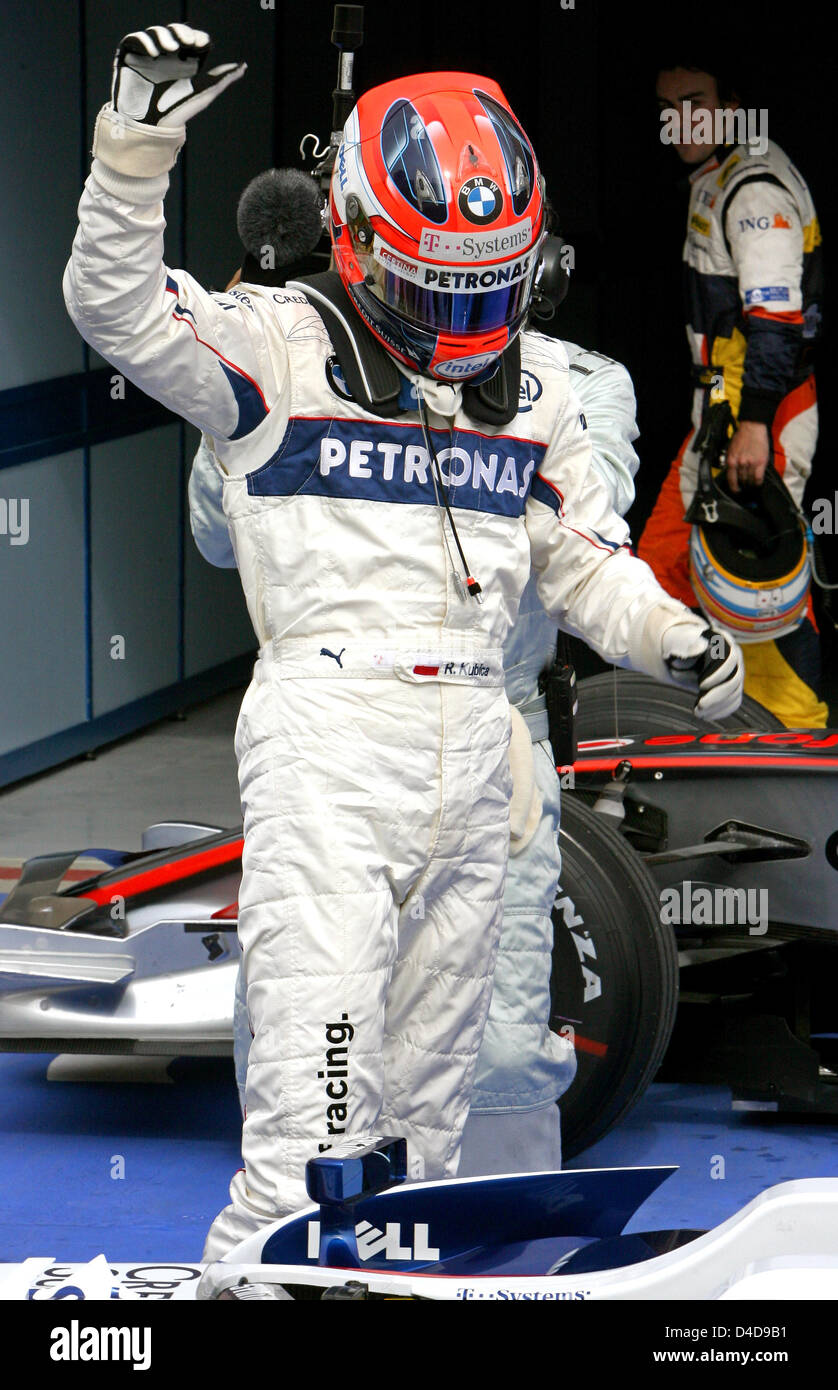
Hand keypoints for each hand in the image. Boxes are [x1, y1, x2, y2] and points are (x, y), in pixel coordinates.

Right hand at [111, 22, 245, 127]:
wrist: (150, 127)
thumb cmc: (177, 112)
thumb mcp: (203, 92)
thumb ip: (222, 78)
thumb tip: (244, 66)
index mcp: (185, 62)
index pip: (191, 40)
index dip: (197, 38)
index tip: (201, 43)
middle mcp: (167, 56)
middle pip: (175, 33)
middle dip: (181, 32)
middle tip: (188, 41)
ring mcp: (148, 55)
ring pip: (156, 34)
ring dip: (164, 35)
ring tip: (170, 47)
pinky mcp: (130, 57)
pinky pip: (135, 41)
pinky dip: (144, 41)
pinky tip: (154, 51)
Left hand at [663, 621, 743, 719]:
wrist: (678, 653)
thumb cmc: (677, 645)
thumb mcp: (677, 641)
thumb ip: (687, 644)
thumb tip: (700, 646)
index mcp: (723, 641)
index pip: (730, 659)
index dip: (718, 675)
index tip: (701, 686)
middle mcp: (733, 657)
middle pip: (735, 680)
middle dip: (718, 696)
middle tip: (700, 706)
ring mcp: (734, 673)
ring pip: (735, 693)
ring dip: (718, 707)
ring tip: (699, 713)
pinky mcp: (731, 687)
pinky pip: (733, 702)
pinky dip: (721, 711)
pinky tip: (706, 716)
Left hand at [725, 421, 770, 492]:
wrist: (752, 428)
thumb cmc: (741, 437)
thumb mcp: (730, 450)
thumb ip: (731, 461)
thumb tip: (731, 472)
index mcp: (731, 460)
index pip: (731, 479)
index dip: (734, 487)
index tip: (736, 490)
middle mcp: (740, 463)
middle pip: (741, 480)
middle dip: (743, 484)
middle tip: (746, 485)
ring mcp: (751, 463)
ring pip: (750, 480)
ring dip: (751, 483)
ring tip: (752, 483)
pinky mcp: (760, 462)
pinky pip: (758, 477)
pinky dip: (758, 482)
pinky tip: (758, 482)